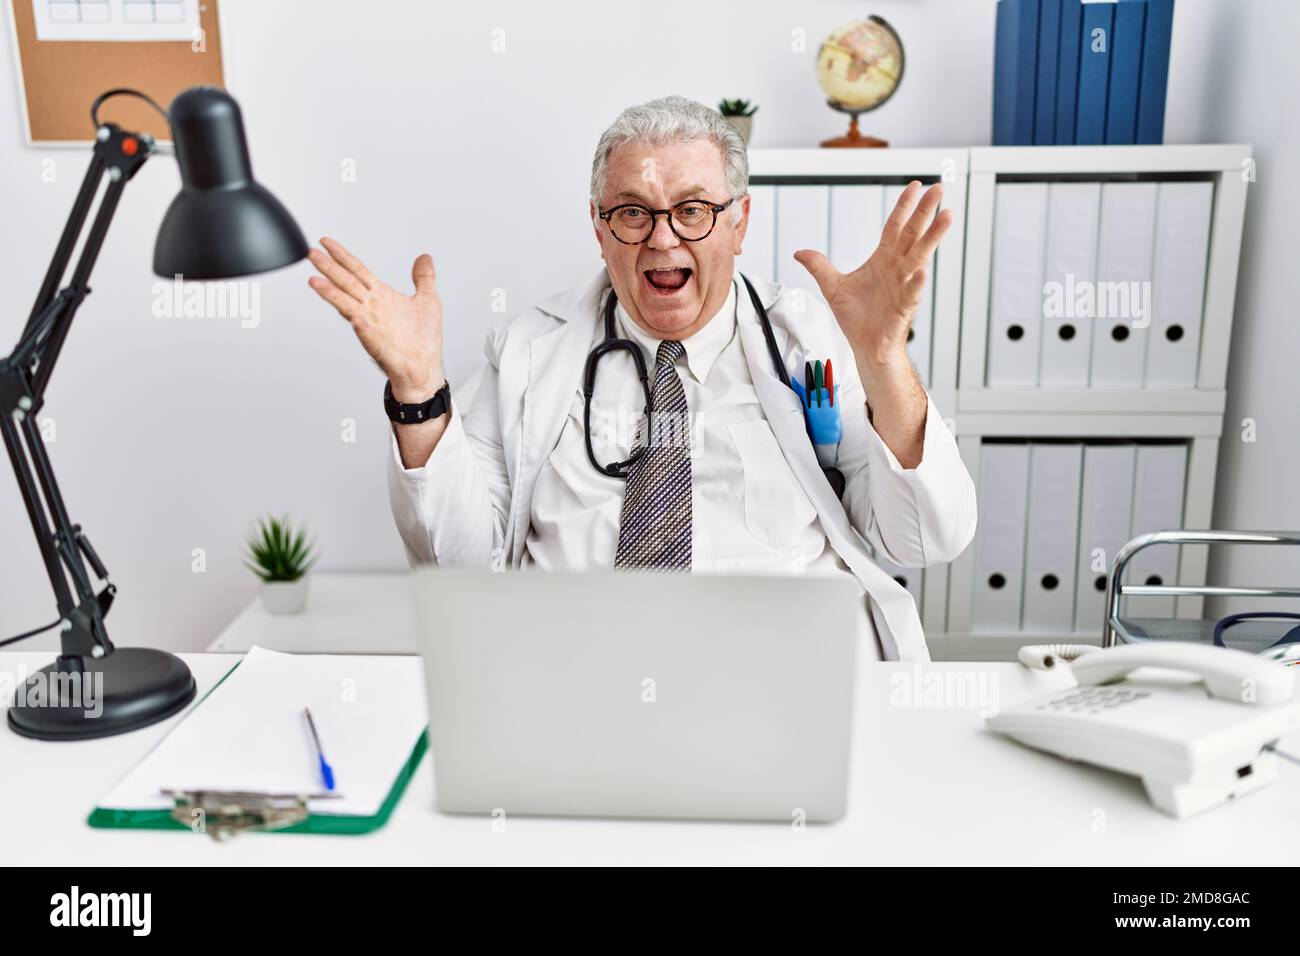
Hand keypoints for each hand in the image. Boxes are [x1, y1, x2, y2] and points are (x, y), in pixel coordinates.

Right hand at [307, 238, 444, 401]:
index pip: (357, 271)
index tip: (326, 242)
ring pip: (347, 307)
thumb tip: (424, 258)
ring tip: (316, 282)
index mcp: (382, 296)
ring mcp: (372, 327)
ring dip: (331, 294)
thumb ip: (424, 278)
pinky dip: (362, 328)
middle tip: (312, 254)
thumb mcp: (428, 301)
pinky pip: (368, 336)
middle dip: (329, 268)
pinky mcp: (379, 347)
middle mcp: (372, 309)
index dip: (342, 256)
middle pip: (346, 284)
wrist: (425, 369)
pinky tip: (356, 319)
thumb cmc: (423, 340)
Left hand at [794, 181, 951, 369]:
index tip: (914, 185)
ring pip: (920, 256)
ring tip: (946, 217)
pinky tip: (923, 269)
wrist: (865, 345)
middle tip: (938, 189)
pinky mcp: (904, 306)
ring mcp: (903, 285)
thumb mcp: (832, 287)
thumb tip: (799, 252)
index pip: (895, 226)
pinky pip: (912, 291)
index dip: (903, 206)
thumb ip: (819, 267)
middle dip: (925, 211)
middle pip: (913, 234)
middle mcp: (897, 267)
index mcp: (883, 259)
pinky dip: (918, 281)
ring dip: (933, 237)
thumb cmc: (856, 317)